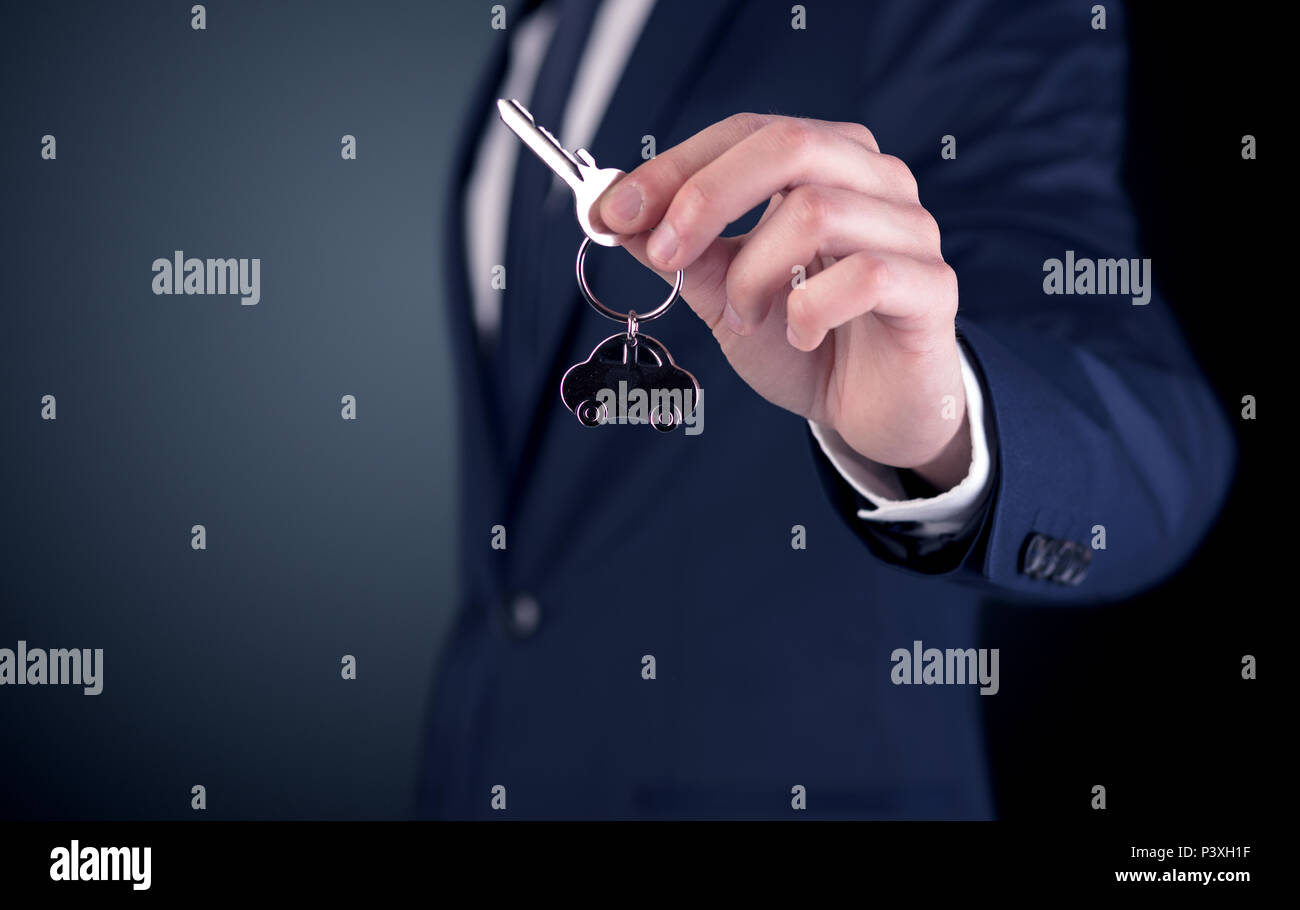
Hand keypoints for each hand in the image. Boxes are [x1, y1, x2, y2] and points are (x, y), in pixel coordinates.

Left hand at [594, 113, 970, 490]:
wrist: (870, 411)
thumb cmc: (805, 341)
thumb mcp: (725, 293)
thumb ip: (681, 253)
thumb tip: (615, 213)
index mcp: (826, 163)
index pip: (746, 132)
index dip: (674, 167)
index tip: (614, 211)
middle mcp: (876, 180)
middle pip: (788, 144)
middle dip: (706, 197)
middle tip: (665, 256)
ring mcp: (911, 230)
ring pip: (816, 212)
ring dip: (753, 274)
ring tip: (744, 317)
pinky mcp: (933, 287)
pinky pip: (864, 276)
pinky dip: (809, 311)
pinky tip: (799, 336)